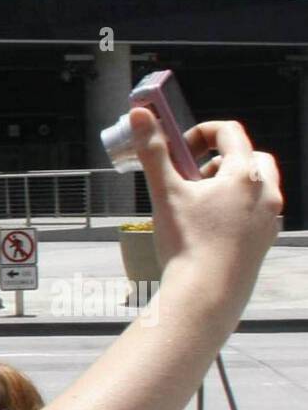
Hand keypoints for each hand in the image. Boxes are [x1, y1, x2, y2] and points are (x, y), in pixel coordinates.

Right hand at [131, 108, 280, 309]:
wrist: (205, 295)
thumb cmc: (186, 245)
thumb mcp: (165, 194)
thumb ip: (153, 152)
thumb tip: (139, 114)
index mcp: (244, 173)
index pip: (229, 132)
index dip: (200, 134)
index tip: (180, 152)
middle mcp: (266, 191)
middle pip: (248, 157)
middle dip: (218, 161)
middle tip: (190, 180)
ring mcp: (270, 217)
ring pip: (254, 185)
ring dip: (227, 186)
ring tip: (197, 207)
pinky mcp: (266, 240)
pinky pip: (255, 212)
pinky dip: (235, 211)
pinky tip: (209, 231)